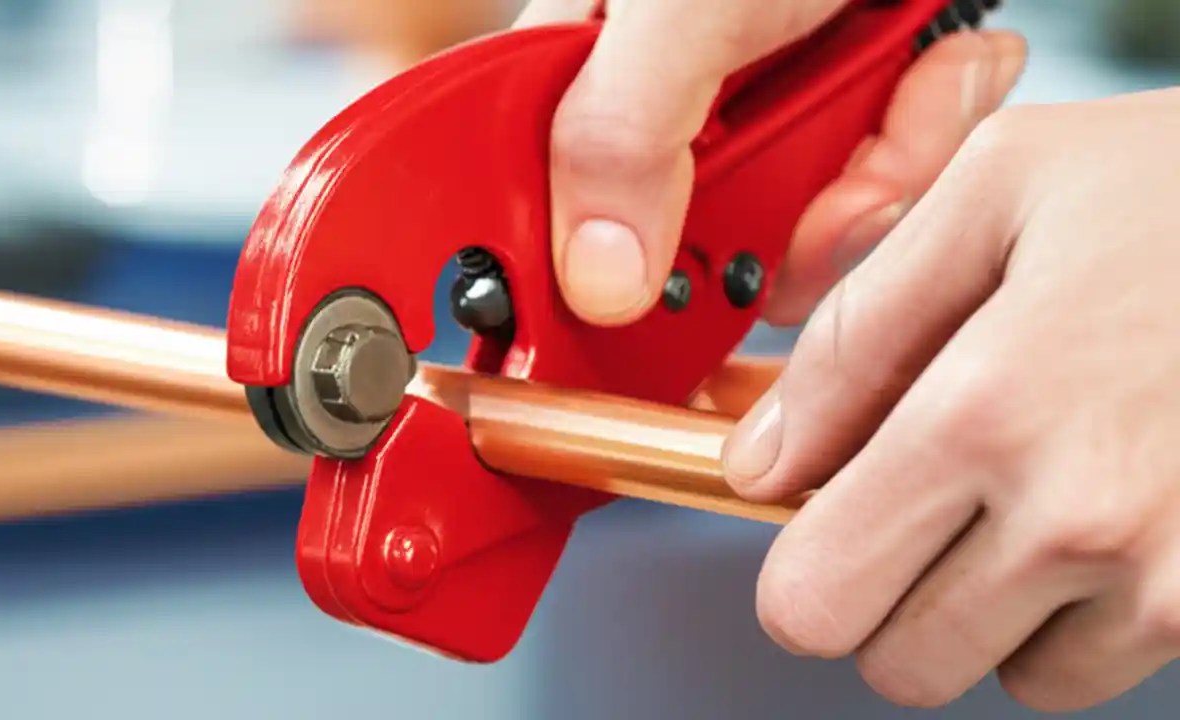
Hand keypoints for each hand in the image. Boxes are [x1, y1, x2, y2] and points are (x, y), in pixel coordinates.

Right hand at [513, 0, 1025, 325]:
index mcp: (569, 72)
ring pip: (786, 240)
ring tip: (896, 108)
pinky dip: (919, 146)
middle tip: (811, 202)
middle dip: (763, 240)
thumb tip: (595, 280)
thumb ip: (618, 131)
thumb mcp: (678, 3)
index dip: (551, 292)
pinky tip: (933, 78)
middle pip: (672, 255)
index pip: (524, 210)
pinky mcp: (832, 128)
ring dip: (863, 185)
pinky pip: (870, 198)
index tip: (591, 344)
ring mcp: (747, 124)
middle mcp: (653, 111)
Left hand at [722, 88, 1179, 710]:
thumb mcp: (992, 193)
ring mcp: (1168, 582)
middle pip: (898, 661)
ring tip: (1038, 485)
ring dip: (992, 604)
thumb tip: (761, 460)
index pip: (814, 600)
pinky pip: (1098, 671)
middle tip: (931, 499)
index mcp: (986, 410)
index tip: (825, 524)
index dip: (803, 568)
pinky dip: (1082, 614)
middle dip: (890, 591)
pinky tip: (1104, 514)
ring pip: (1003, 673)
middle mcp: (1077, 520)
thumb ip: (853, 335)